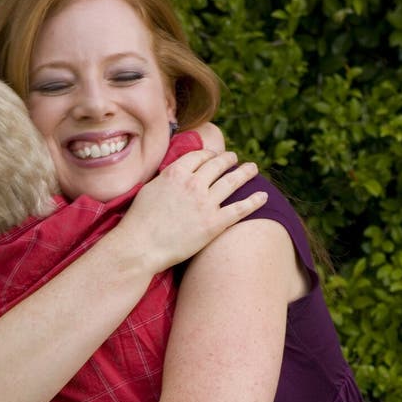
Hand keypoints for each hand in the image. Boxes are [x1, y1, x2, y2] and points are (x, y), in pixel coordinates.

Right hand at [118, 150, 266, 273]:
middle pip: (218, 165)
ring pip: (232, 182)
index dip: (210, 154)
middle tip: (234, 159)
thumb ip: (167, 179)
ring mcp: (206, 204)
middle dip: (228, 160)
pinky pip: (240, 208)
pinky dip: (254, 200)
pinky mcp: (214, 224)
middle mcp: (194, 184)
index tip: (214, 156)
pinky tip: (263, 196)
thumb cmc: (139, 221)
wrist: (140, 247)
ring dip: (245, 173)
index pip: (200, 156)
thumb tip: (174, 175)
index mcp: (176, 173)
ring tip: (252, 169)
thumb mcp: (149, 189)